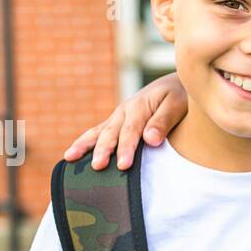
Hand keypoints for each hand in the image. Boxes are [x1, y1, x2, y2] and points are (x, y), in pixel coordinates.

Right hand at [63, 72, 187, 170]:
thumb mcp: (178, 106)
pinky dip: (85, 142)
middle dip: (103, 150)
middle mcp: (125, 110)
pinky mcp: (117, 121)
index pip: (131, 131)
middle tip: (97, 166)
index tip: (123, 166)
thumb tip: (150, 139)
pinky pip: (98, 132)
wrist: (177, 83)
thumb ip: (163, 122)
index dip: (126, 149)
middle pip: (110, 132)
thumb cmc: (181, 96)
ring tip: (69, 157)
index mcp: (140, 106)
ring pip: (98, 131)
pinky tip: (73, 154)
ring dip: (84, 145)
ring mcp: (118, 116)